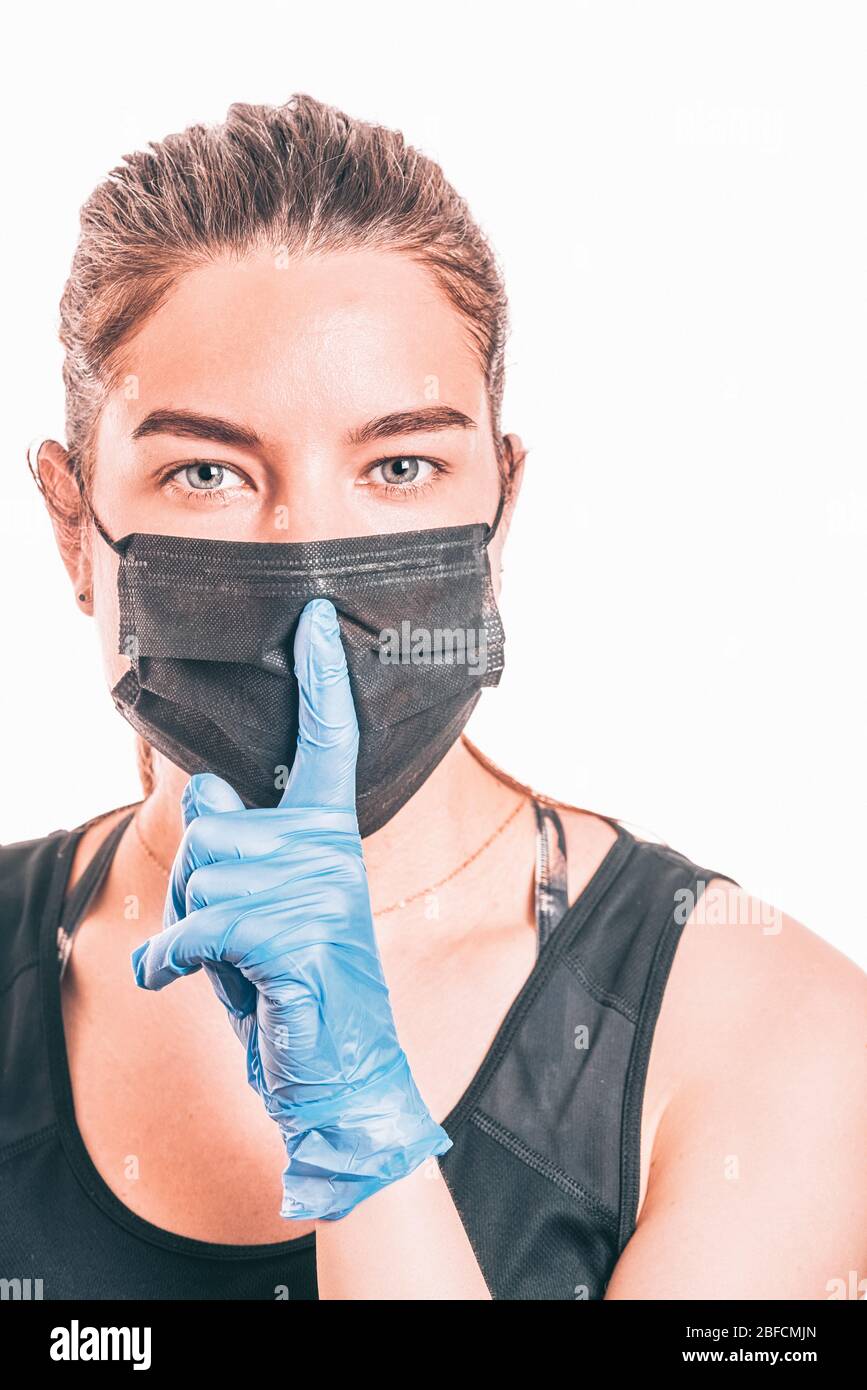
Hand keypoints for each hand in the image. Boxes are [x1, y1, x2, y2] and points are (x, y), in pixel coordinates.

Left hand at [130, 597, 451, 1220]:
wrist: (339, 1070)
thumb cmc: (294, 983)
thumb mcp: (267, 904)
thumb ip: (243, 845)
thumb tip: (207, 789)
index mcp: (332, 834)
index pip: (329, 740)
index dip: (320, 676)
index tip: (317, 614)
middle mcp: (331, 852)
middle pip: (211, 827)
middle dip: (198, 887)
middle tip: (236, 936)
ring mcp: (317, 894)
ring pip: (198, 880)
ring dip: (193, 933)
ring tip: (238, 965)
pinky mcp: (292, 940)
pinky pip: (194, 930)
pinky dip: (170, 963)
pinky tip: (174, 980)